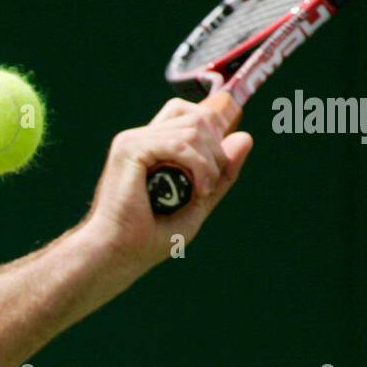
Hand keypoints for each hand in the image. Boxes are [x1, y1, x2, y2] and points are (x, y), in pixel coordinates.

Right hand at [82, 97, 252, 272]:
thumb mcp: (199, 201)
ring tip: (202, 192)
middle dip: (217, 150)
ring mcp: (133, 140)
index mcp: (150, 145)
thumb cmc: (150, 236)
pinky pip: (179, 144)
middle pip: (197, 117)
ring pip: (193, 129)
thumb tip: (246, 136)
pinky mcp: (129, 149)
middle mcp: (140, 137)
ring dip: (210, 163)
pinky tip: (197, 191)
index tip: (215, 168)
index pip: (188, 112)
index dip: (212, 131)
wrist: (121, 253)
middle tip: (210, 185)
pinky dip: (198, 167)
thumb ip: (220, 173)